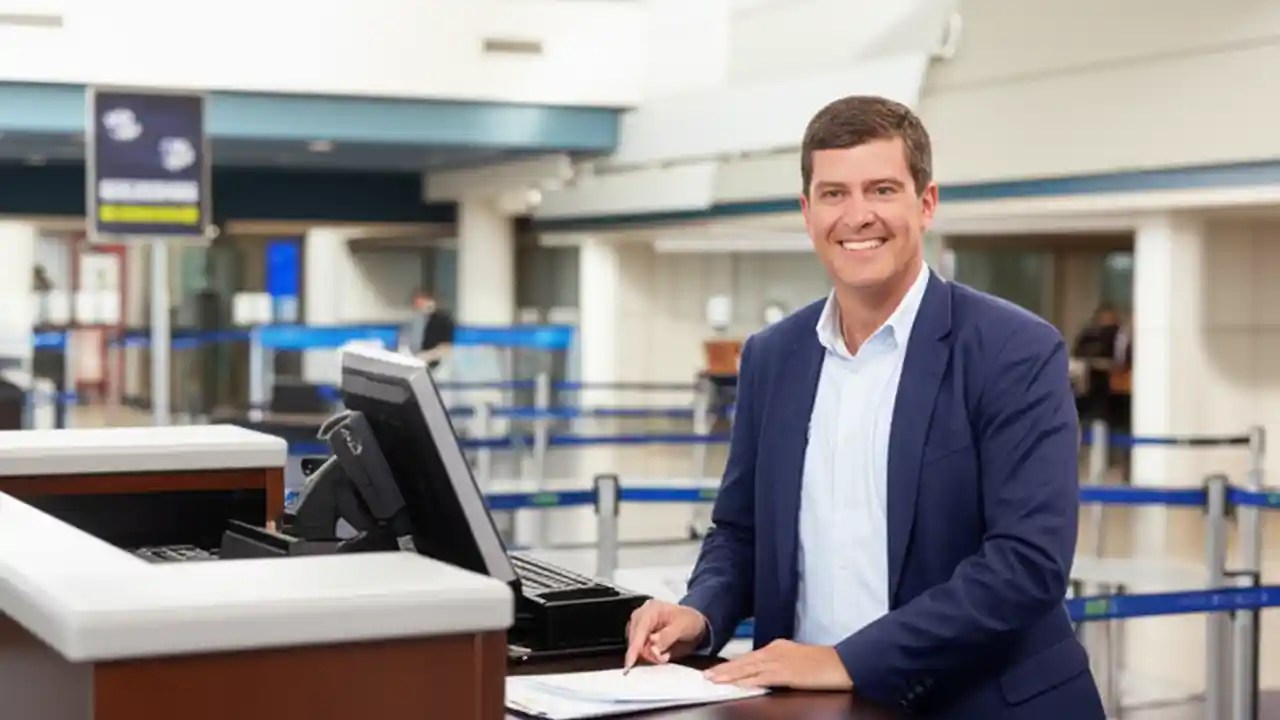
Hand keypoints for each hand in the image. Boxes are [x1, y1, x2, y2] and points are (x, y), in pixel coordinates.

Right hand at [624, 599, 708, 671]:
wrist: (694, 622)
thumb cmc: (689, 621)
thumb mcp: (683, 627)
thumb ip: (667, 638)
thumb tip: (653, 649)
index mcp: (650, 610)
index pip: (639, 630)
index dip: (634, 648)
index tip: (629, 664)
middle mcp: (640, 616)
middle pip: (634, 641)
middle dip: (647, 653)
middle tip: (664, 657)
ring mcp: (638, 626)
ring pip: (635, 648)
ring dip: (649, 655)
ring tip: (665, 653)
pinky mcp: (640, 635)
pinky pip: (639, 650)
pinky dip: (649, 655)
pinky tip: (661, 652)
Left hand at [703, 639, 852, 690]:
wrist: (842, 663)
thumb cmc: (823, 664)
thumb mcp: (796, 660)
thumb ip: (779, 665)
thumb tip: (763, 675)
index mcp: (778, 648)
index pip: (749, 657)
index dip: (731, 665)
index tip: (716, 670)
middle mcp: (776, 652)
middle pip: (745, 661)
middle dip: (725, 669)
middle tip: (706, 675)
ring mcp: (782, 662)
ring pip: (750, 668)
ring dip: (731, 674)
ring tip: (714, 679)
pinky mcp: (789, 673)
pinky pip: (765, 677)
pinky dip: (750, 680)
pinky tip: (739, 684)